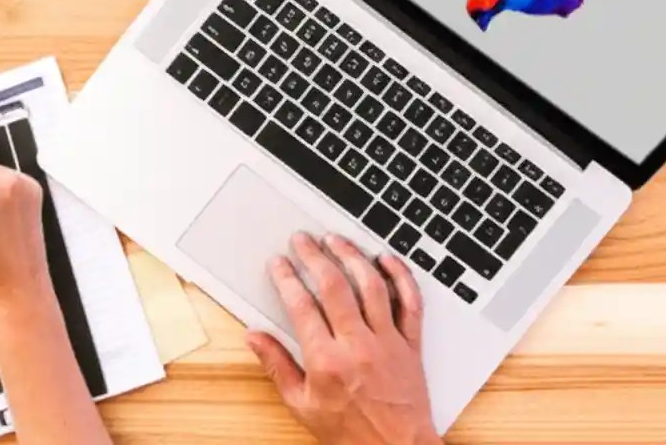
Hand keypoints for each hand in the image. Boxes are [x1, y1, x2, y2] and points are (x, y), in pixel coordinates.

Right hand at [247, 232, 441, 444]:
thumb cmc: (351, 434)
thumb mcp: (301, 405)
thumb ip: (277, 366)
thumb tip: (254, 338)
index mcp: (326, 360)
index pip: (301, 306)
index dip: (287, 278)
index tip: (279, 263)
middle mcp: (357, 345)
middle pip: (334, 286)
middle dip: (314, 256)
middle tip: (302, 240)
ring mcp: (388, 341)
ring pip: (371, 286)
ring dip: (352, 256)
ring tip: (337, 240)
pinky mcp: (411, 344)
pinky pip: (410, 302)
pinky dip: (401, 276)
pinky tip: (387, 259)